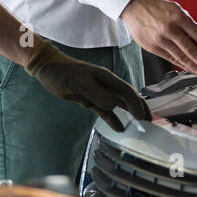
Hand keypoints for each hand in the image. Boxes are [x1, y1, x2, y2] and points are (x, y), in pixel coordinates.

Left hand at [25, 40, 150, 131]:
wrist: (47, 69)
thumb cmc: (63, 71)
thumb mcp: (80, 82)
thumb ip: (98, 93)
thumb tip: (115, 105)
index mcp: (106, 78)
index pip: (127, 92)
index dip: (137, 105)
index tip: (143, 118)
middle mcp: (105, 85)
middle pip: (127, 98)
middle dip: (139, 109)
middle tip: (149, 123)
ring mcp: (98, 92)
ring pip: (118, 105)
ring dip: (129, 114)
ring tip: (140, 126)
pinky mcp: (89, 99)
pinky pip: (104, 111)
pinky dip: (112, 119)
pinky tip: (119, 128)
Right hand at [121, 0, 196, 79]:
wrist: (135, 6)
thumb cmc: (157, 7)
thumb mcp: (177, 10)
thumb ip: (189, 26)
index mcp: (179, 17)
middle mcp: (170, 29)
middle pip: (192, 51)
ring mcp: (160, 39)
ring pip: (181, 58)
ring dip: (195, 68)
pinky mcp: (152, 47)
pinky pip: (171, 58)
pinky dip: (182, 65)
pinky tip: (190, 69)